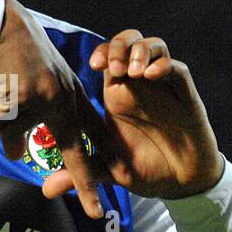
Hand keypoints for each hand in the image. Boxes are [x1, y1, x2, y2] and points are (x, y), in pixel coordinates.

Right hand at [0, 0, 110, 217]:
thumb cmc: (14, 54)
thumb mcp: (31, 86)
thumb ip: (28, 124)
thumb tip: (16, 156)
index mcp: (70, 94)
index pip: (94, 132)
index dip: (108, 155)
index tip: (124, 179)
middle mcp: (62, 98)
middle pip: (72, 150)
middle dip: (85, 184)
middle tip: (97, 213)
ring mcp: (44, 97)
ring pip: (14, 132)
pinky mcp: (22, 95)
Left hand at [44, 29, 224, 200]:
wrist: (181, 182)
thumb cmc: (145, 170)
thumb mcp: (109, 171)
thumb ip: (80, 174)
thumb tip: (46, 189)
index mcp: (118, 94)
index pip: (107, 58)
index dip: (101, 53)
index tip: (93, 65)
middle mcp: (140, 84)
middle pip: (129, 41)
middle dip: (119, 46)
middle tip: (112, 67)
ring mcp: (163, 86)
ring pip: (154, 47)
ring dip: (141, 52)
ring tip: (133, 72)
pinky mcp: (185, 94)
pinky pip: (177, 68)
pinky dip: (164, 66)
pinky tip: (152, 76)